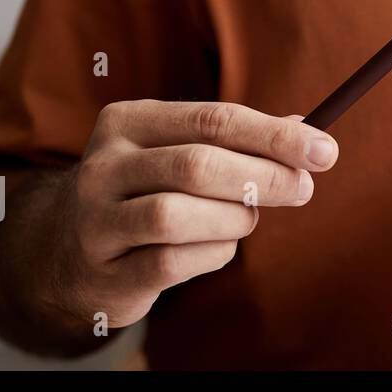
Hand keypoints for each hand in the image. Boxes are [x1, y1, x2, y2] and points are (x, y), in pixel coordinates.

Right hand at [45, 100, 337, 329]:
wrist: (66, 252)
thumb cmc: (148, 190)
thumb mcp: (182, 151)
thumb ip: (241, 141)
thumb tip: (311, 133)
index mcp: (128, 121)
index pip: (213, 119)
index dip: (275, 135)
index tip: (325, 150)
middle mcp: (104, 166)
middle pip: (198, 164)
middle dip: (264, 176)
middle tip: (304, 188)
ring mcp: (95, 220)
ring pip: (179, 214)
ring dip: (233, 219)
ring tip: (247, 220)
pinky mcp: (102, 272)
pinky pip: (171, 262)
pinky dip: (210, 254)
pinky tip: (215, 246)